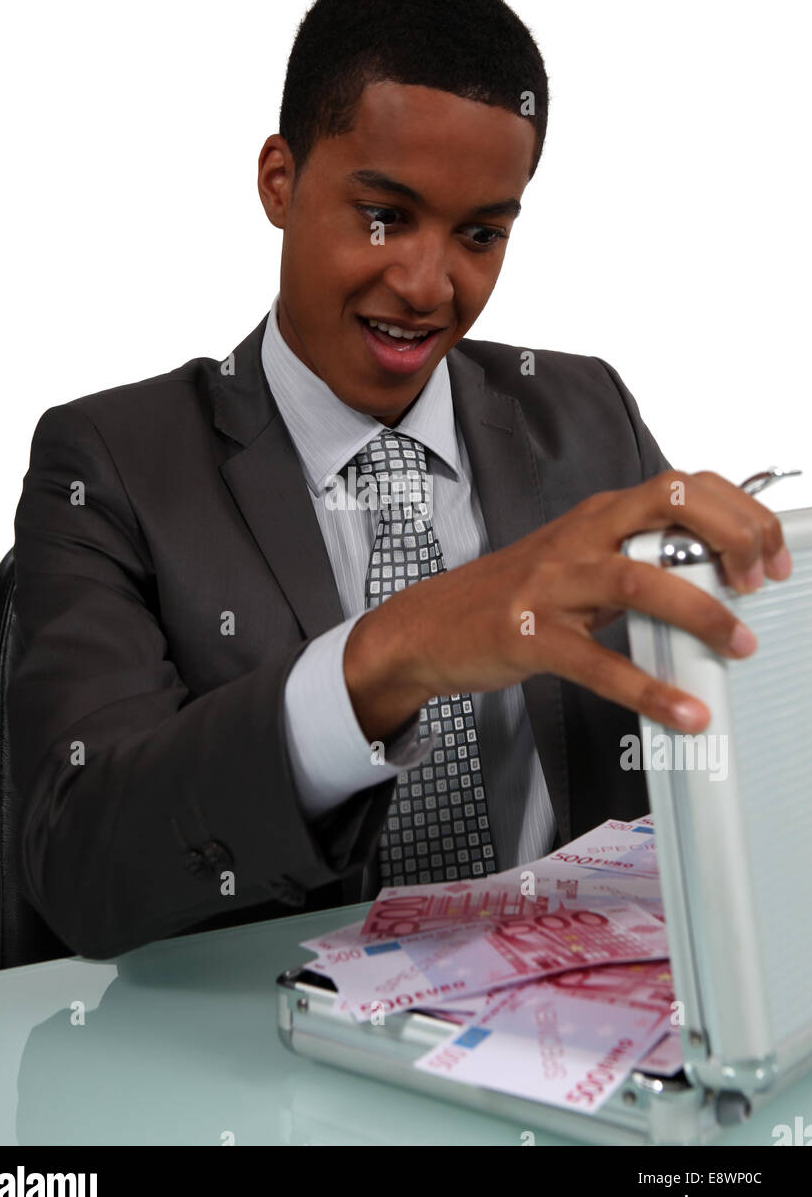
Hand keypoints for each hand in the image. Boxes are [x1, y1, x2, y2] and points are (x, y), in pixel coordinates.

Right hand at [344, 469, 791, 740]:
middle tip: (761, 581)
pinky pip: (597, 662)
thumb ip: (637, 563)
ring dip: (700, 610)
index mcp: (597, 516)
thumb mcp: (580, 564)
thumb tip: (712, 580)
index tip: (770, 554)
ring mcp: (552, 583)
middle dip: (731, 535)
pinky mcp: (529, 634)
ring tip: (737, 644)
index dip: (738, 512)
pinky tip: (680, 711)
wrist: (426, 626)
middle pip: (667, 505)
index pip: (681, 486)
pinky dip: (647, 690)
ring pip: (639, 579)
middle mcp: (579, 537)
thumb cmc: (509, 595)